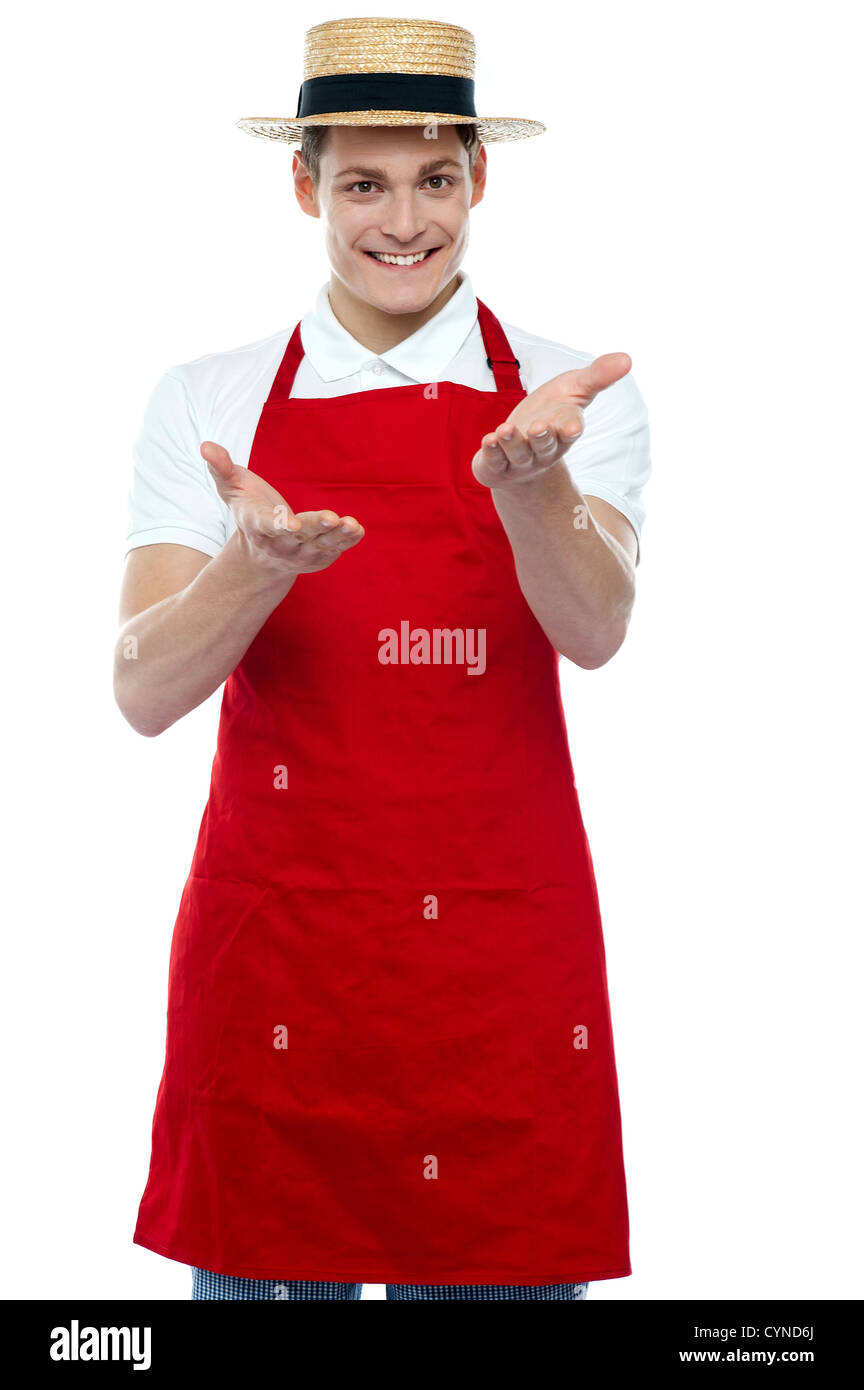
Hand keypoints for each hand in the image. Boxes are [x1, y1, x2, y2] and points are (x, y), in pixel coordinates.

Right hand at [200, 441, 363, 573]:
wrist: (261, 554)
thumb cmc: (248, 510)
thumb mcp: (232, 488)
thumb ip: (221, 468)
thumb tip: (206, 445)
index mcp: (257, 526)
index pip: (268, 525)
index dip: (279, 524)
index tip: (290, 523)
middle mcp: (279, 544)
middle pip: (299, 535)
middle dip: (315, 527)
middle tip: (332, 517)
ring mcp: (300, 553)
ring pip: (320, 544)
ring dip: (337, 535)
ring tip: (351, 524)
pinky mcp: (318, 557)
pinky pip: (334, 549)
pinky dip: (346, 541)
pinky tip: (357, 530)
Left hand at [471, 353, 631, 487]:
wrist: (520, 445)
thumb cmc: (550, 413)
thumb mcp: (573, 389)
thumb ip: (597, 376)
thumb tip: (628, 359)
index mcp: (564, 432)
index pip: (569, 430)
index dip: (570, 428)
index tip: (572, 427)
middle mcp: (544, 450)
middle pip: (545, 445)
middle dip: (543, 437)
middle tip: (540, 427)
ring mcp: (520, 461)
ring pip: (518, 453)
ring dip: (512, 442)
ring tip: (504, 430)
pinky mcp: (496, 466)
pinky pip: (494, 460)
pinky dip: (491, 451)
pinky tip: (488, 439)